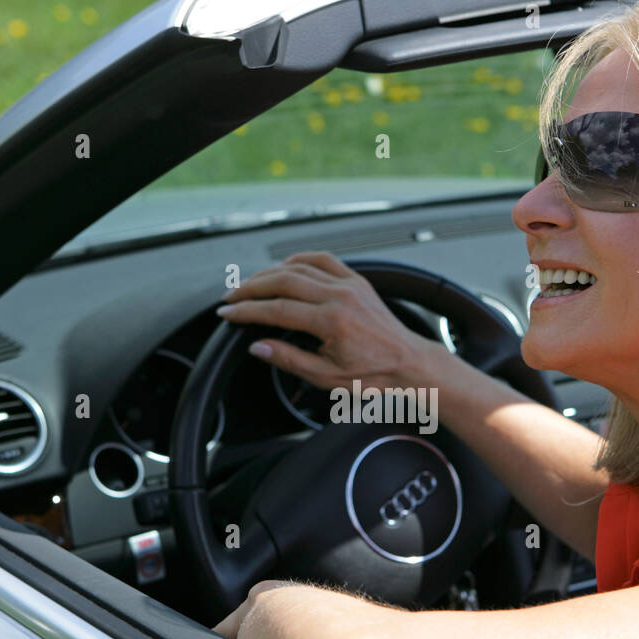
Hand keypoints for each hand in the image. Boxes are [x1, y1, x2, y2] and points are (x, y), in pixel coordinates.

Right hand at [215, 251, 437, 392]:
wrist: (411, 363)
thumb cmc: (376, 375)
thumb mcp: (328, 378)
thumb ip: (289, 360)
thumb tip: (257, 346)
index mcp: (332, 322)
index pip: (277, 310)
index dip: (246, 311)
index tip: (227, 313)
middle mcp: (340, 296)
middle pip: (282, 281)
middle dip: (250, 288)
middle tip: (230, 296)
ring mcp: (350, 284)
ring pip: (299, 267)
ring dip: (269, 273)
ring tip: (249, 284)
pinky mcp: (357, 280)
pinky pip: (322, 260)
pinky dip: (298, 260)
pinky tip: (283, 267)